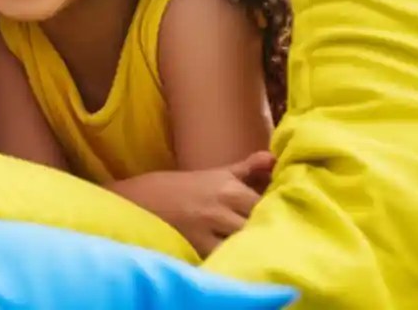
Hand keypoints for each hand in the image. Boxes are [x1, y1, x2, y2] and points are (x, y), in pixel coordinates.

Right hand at [107, 151, 274, 256]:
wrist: (136, 198)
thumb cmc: (177, 187)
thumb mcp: (213, 174)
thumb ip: (245, 169)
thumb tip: (273, 159)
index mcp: (229, 185)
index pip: (268, 202)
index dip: (277, 213)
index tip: (281, 219)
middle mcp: (223, 202)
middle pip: (260, 220)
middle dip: (267, 230)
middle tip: (272, 239)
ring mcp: (209, 223)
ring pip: (246, 239)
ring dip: (251, 244)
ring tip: (254, 250)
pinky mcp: (196, 243)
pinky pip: (224, 255)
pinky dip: (232, 257)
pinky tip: (234, 259)